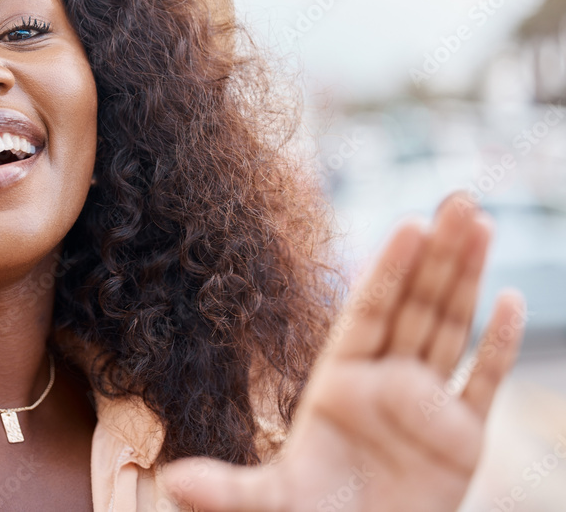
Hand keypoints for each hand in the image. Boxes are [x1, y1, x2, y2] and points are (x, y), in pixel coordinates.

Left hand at [161, 193, 524, 511]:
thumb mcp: (269, 503)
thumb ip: (228, 489)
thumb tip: (173, 484)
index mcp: (338, 384)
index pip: (368, 314)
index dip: (388, 271)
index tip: (408, 225)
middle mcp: (383, 383)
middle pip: (415, 307)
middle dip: (438, 256)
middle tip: (458, 202)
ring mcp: (424, 406)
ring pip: (450, 329)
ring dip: (467, 279)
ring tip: (479, 224)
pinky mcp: (462, 439)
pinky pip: (481, 382)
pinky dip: (499, 344)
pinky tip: (510, 300)